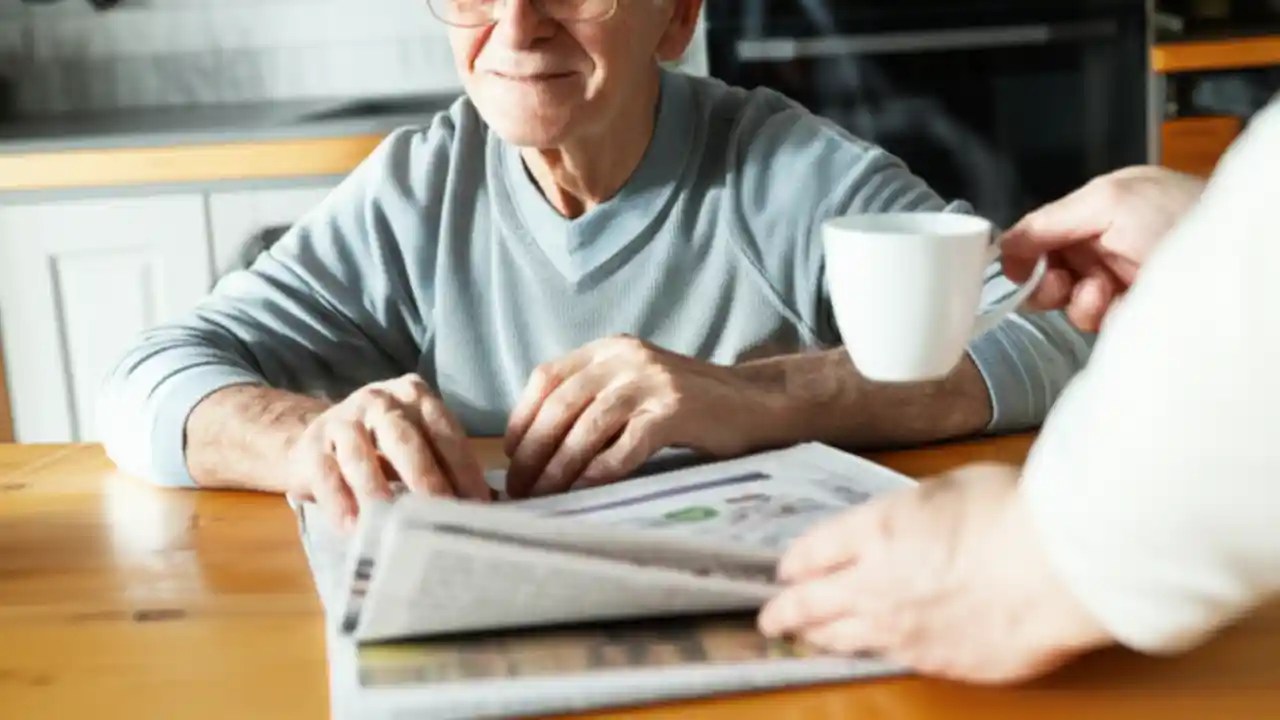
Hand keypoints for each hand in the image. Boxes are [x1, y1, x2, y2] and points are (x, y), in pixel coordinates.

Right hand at [285, 374, 488, 528]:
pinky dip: (339, 501)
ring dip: (377, 488)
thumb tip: (492, 506)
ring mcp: (342, 420)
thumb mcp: (416, 448)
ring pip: (360, 453)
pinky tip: (353, 526)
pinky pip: (326, 473)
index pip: (444, 429)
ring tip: (392, 522)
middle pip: (405, 437)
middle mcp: (379, 400)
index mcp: (414, 396)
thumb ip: (448, 468)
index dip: (463, 467)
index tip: (478, 504)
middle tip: (442, 513)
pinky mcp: (310, 446)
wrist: (313, 441)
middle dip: (426, 476)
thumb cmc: (380, 450)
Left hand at [503, 336, 789, 497]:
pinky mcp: (676, 410)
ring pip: (588, 427)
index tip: (509, 456)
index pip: (547, 377)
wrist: (755, 402)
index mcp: (609, 348)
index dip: (521, 418)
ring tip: (543, 496)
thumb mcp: (634, 385)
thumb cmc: (688, 405)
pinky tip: (584, 491)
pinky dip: (600, 471)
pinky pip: (626, 445)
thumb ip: (594, 398)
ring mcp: (652, 381)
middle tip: (519, 488)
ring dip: (559, 467)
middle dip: (533, 451)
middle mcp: (626, 357)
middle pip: (561, 405)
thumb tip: (536, 445)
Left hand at [758, 465, 1111, 683]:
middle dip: (786, 610)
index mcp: (874, 531)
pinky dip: (871, 654)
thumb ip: (912, 513)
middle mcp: (874, 584)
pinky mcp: (936, 662)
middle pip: (811, 603)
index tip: (785, 569)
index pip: (813, 550)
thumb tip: (906, 527)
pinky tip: (867, 653)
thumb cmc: (1013, 511)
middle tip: (771, 617)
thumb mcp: (948, 488)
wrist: (1060, 568)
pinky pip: (890, 659)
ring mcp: (902, 629)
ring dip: (817, 637)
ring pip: (842, 639)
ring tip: (803, 638)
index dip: (795, 561)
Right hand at [1001, 166, 1205, 331]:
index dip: (1024, 249)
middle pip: (1049, 266)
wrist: (1224, 265)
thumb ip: (1050, 220)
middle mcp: (1107, 242)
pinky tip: (1112, 302)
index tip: (1012, 266)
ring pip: (1066, 297)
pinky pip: (1090, 319)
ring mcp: (1118, 278)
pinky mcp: (1128, 312)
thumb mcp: (1108, 201)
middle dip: (1044, 278)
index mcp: (1102, 207)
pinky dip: (1094, 313)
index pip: (1045, 229)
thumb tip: (1004, 244)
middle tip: (1054, 282)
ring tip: (1097, 290)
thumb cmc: (1179, 216)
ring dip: (1073, 296)